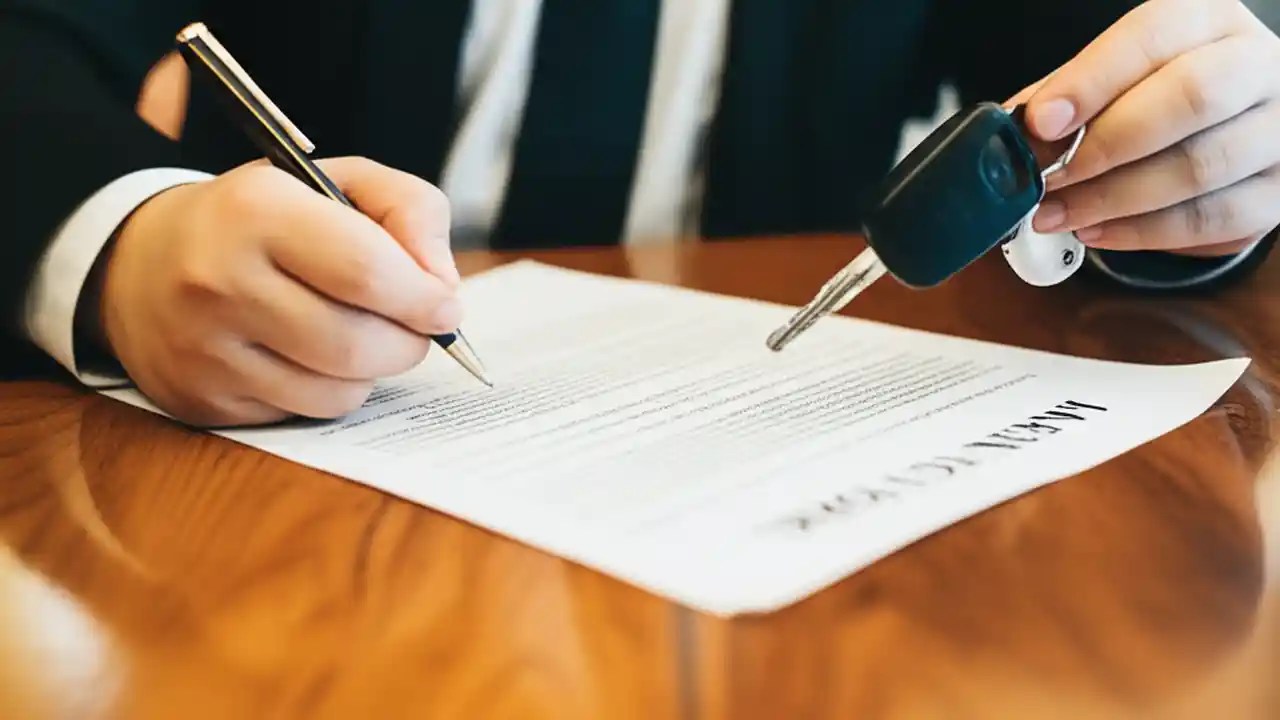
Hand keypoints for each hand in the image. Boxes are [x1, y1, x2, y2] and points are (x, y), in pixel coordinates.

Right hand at [94, 157, 461, 426]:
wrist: (142, 263)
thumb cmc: (263, 220)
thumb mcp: (334, 182)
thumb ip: (409, 210)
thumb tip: (442, 284)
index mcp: (256, 210)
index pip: (366, 270)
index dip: (424, 298)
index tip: (446, 307)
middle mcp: (219, 280)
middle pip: (357, 342)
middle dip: (409, 343)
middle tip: (416, 328)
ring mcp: (205, 348)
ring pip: (338, 391)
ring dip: (372, 372)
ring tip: (360, 335)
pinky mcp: (202, 399)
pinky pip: (303, 415)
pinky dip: (329, 392)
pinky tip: (311, 358)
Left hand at [1018, 0, 1279, 256]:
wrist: (1237, 125)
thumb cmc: (1161, 95)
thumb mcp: (1118, 78)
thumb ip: (1067, 99)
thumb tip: (1012, 135)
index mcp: (1208, 20)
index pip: (1153, 36)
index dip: (1092, 80)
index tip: (1040, 121)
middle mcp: (1257, 65)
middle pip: (1190, 99)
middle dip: (1105, 146)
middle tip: (1048, 179)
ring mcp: (1278, 130)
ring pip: (1200, 167)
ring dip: (1113, 200)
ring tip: (1056, 214)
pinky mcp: (1279, 192)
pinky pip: (1212, 220)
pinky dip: (1143, 233)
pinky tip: (1096, 232)